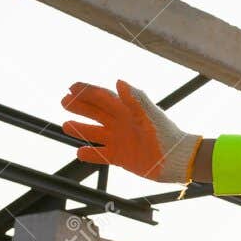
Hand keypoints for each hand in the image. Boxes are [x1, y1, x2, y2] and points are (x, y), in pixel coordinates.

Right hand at [60, 80, 200, 182]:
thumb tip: (118, 82)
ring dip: (81, 129)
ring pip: (95, 133)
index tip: (71, 87)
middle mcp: (121, 123)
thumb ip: (135, 98)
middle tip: (63, 101)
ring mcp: (120, 140)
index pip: (103, 97)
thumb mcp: (149, 114)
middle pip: (96, 112)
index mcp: (127, 110)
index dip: (87, 91)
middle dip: (80, 106)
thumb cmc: (165, 133)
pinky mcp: (121, 157)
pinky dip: (90, 154)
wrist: (176, 158)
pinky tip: (79, 152)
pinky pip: (101, 155)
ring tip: (65, 125)